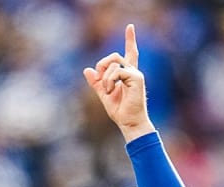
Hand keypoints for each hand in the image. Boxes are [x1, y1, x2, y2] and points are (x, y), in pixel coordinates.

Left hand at [83, 24, 154, 142]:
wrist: (129, 122)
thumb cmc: (120, 111)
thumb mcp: (103, 94)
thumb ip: (96, 82)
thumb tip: (87, 70)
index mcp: (127, 74)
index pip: (130, 53)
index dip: (130, 39)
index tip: (130, 27)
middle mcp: (133, 71)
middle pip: (114, 56)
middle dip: (102, 65)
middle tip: (100, 80)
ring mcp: (135, 74)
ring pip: (114, 62)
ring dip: (105, 77)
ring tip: (108, 91)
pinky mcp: (136, 78)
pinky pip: (117, 71)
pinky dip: (109, 81)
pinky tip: (111, 91)